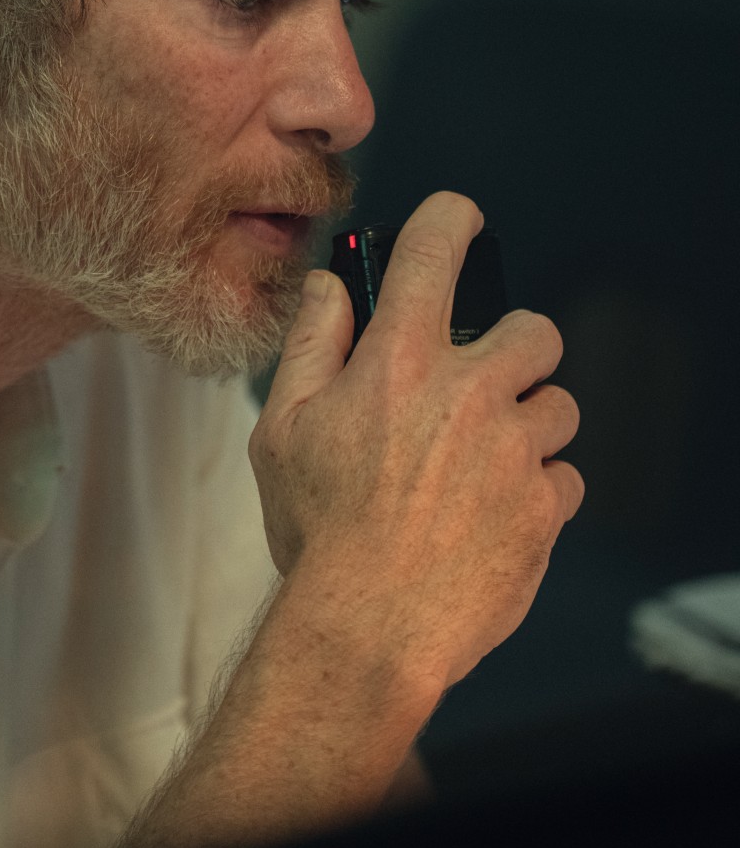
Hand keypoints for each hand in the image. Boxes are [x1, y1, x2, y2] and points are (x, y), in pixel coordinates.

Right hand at [248, 191, 583, 697]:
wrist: (369, 627)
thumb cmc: (319, 531)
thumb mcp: (281, 430)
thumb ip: (311, 344)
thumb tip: (331, 286)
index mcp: (398, 361)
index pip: (435, 250)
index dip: (451, 219)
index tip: (459, 219)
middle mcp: (467, 392)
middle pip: (533, 329)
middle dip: (513, 348)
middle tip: (478, 382)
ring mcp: (515, 450)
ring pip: (558, 404)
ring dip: (529, 422)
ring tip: (483, 460)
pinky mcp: (544, 507)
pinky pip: (566, 475)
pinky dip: (538, 488)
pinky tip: (493, 511)